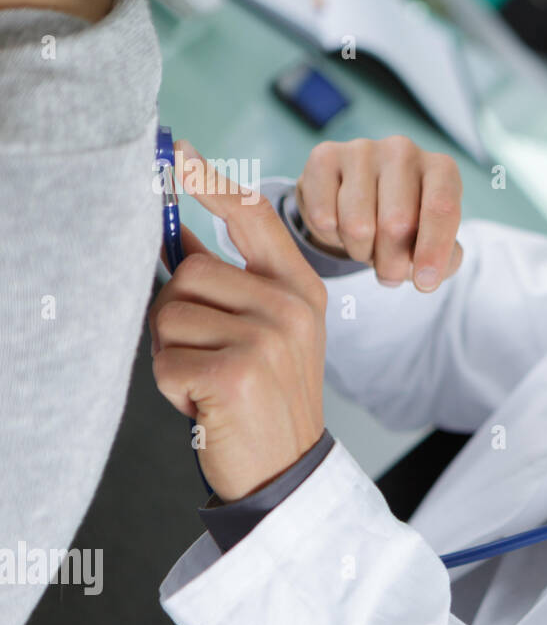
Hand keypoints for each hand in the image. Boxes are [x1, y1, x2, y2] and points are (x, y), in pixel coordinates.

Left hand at [150, 141, 326, 501]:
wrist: (286, 471)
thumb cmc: (266, 399)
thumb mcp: (266, 331)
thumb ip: (232, 280)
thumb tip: (174, 232)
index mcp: (302, 290)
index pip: (254, 218)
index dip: (211, 182)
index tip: (178, 153)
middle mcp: (291, 307)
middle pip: (190, 270)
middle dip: (177, 313)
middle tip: (205, 355)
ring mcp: (268, 339)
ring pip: (171, 314)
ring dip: (172, 352)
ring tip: (209, 381)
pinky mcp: (237, 373)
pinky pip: (165, 358)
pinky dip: (171, 386)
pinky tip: (205, 404)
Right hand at [296, 135, 463, 291]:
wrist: (356, 196)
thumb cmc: (406, 223)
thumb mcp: (435, 241)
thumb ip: (445, 260)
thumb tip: (428, 273)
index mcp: (441, 169)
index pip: (441, 208)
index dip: (433, 250)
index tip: (425, 284)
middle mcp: (403, 151)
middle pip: (396, 223)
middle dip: (392, 264)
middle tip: (389, 272)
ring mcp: (362, 150)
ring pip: (357, 226)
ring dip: (360, 252)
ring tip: (367, 246)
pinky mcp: (324, 156)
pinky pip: (323, 217)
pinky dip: (331, 237)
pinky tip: (340, 227)